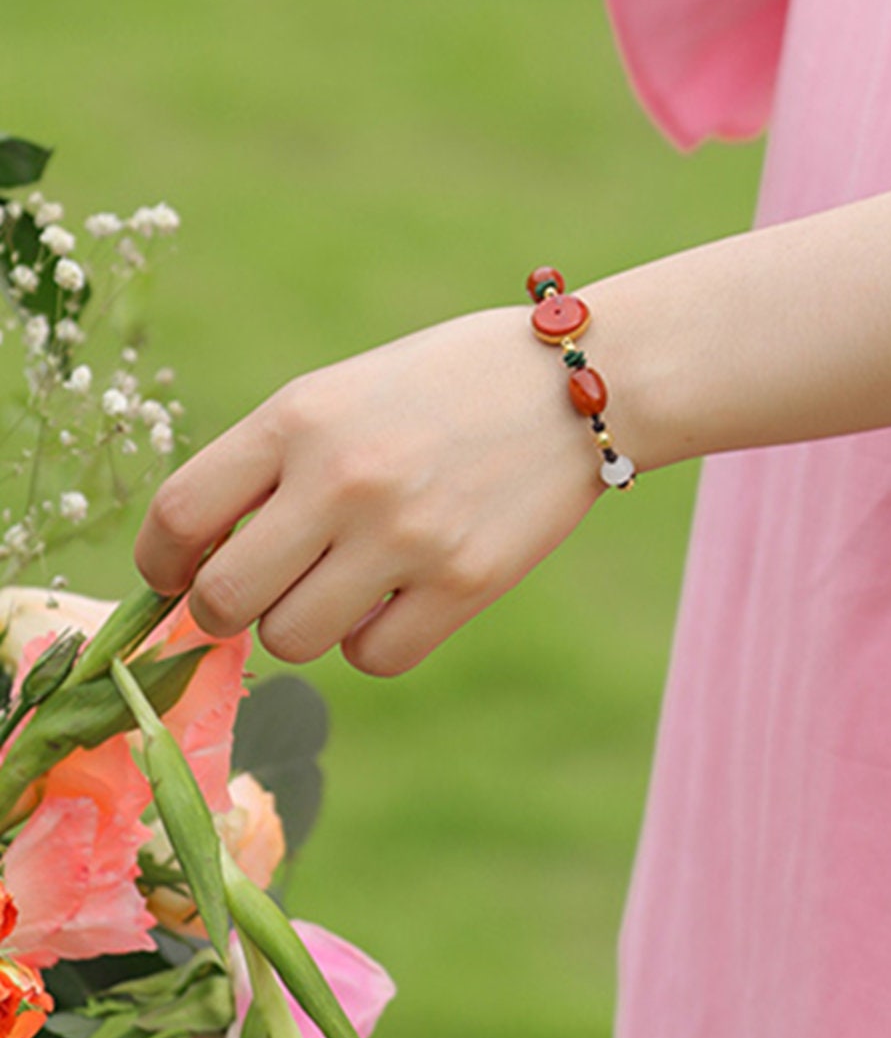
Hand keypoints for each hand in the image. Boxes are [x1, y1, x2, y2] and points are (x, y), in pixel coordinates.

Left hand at [133, 308, 604, 676]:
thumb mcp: (350, 391)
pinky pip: (373, 656)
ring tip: (348, 581)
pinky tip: (403, 595)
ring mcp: (405, 535)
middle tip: (262, 589)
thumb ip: (277, 463)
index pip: (177, 515)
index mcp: (302, 416)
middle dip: (227, 607)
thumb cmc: (453, 382)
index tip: (178, 571)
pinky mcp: (466, 580)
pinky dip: (374, 639)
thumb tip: (201, 563)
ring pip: (291, 639)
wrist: (583, 381)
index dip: (162, 560)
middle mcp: (343, 477)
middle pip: (223, 599)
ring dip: (305, 623)